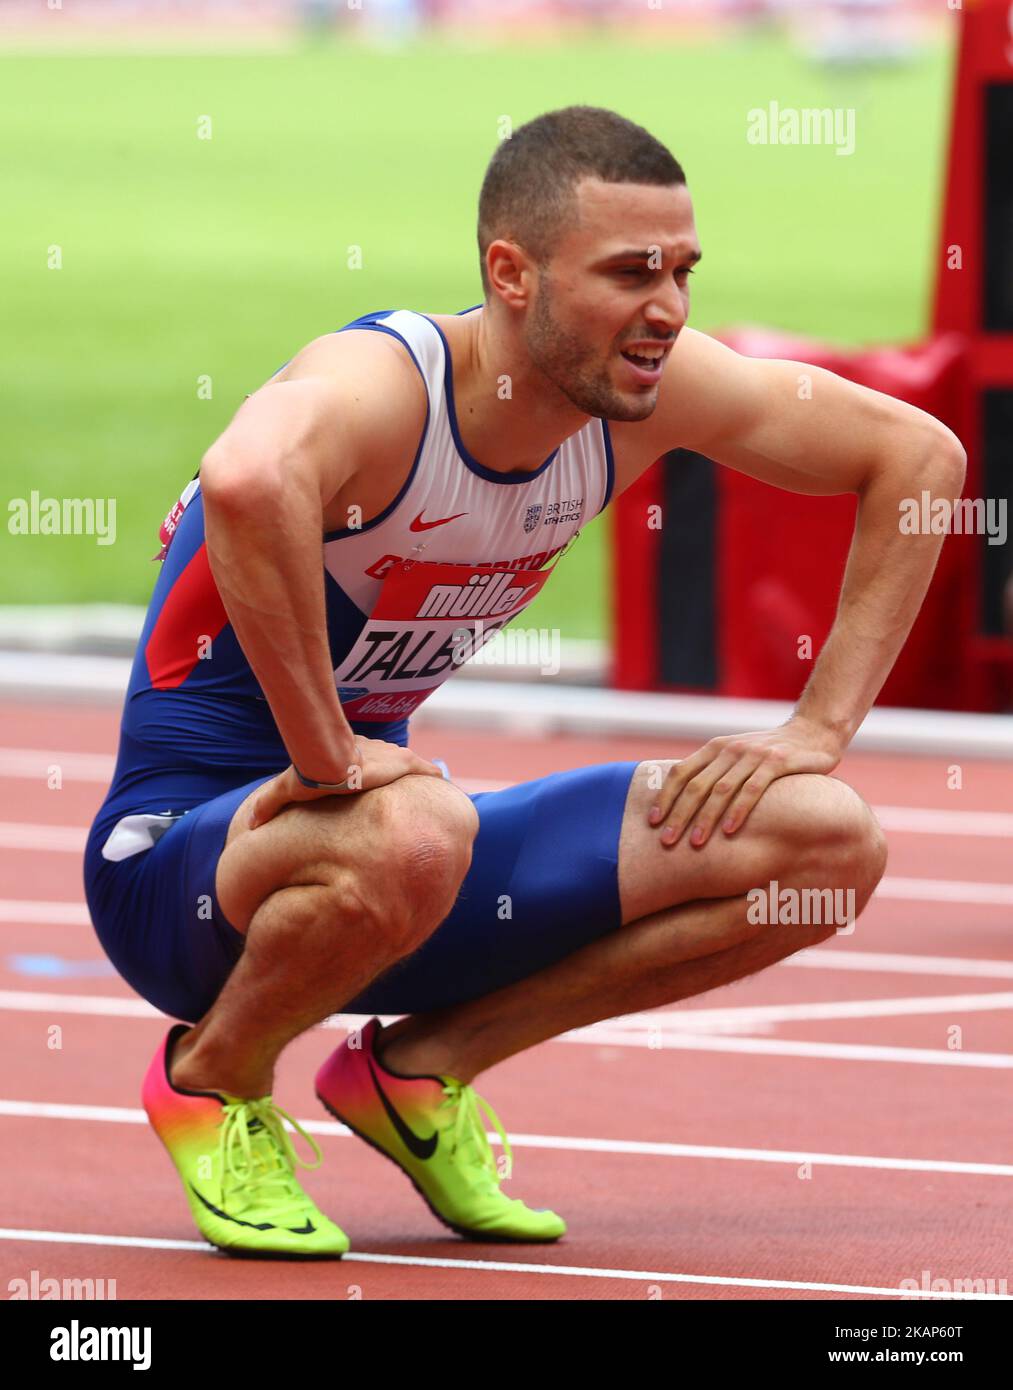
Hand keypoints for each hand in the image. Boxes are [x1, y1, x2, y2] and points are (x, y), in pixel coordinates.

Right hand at [248, 737, 443, 828]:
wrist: (333, 763)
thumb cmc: (311, 772)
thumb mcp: (287, 789)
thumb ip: (269, 803)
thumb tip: (250, 824)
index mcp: (351, 753)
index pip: (363, 762)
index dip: (367, 772)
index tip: (369, 783)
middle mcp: (375, 750)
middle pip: (388, 762)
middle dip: (394, 774)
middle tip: (402, 793)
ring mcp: (392, 756)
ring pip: (408, 767)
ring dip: (416, 778)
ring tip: (427, 794)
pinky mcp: (406, 763)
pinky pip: (426, 771)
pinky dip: (434, 779)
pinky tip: (443, 788)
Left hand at [648, 717, 843, 848]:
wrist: (812, 733)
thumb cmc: (769, 753)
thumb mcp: (737, 757)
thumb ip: (714, 773)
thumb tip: (682, 804)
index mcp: (715, 748)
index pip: (681, 773)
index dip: (665, 797)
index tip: (653, 822)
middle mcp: (729, 749)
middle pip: (696, 785)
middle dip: (679, 814)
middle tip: (667, 841)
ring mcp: (753, 755)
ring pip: (721, 790)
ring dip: (705, 818)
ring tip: (695, 843)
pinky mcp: (776, 762)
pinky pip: (753, 789)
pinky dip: (738, 811)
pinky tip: (728, 830)